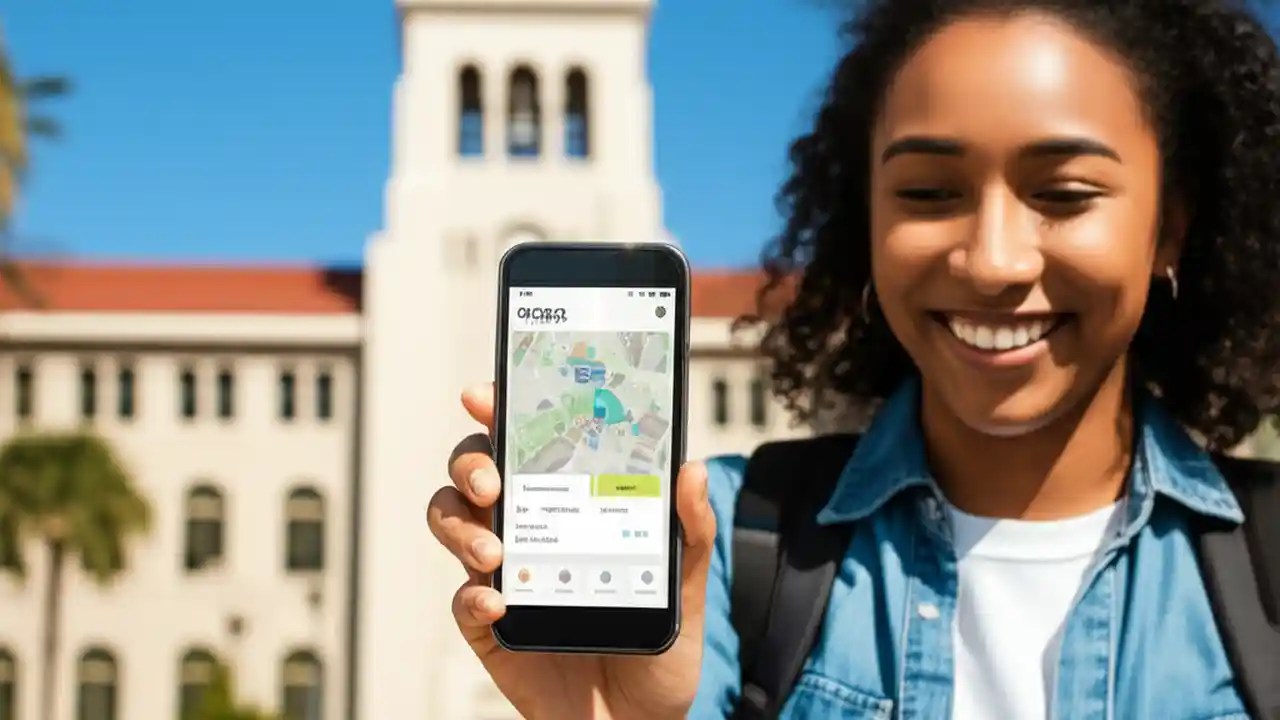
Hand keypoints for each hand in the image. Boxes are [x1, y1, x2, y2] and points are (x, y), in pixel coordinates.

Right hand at [427, 384, 716, 719]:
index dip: (499, 410)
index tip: (485, 394)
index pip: (527, 442)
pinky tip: (500, 600)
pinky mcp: (491, 626)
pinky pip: (462, 600)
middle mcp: (528, 528)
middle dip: (471, 463)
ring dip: (460, 524)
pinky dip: (472, 595)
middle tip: (494, 481)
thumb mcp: (688, 585)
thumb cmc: (658, 645)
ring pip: (450, 521)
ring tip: (494, 548)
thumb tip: (692, 469)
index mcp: (569, 502)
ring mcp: (504, 574)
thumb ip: (691, 531)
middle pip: (473, 471)